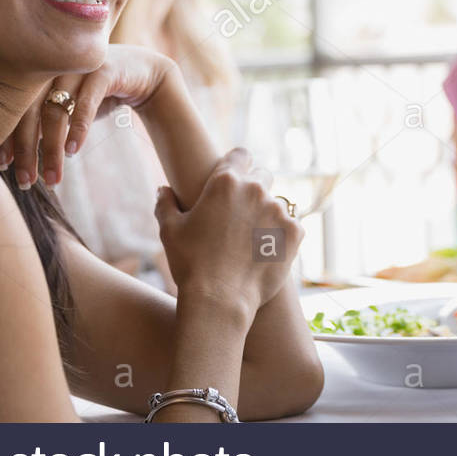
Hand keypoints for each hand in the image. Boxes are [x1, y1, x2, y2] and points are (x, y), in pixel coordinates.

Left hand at [0, 43, 178, 188]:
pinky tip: (73, 151)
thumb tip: (17, 152)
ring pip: (55, 110)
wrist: (145, 72)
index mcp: (39, 73)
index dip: (7, 137)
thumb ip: (45, 121)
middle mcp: (53, 66)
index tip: (3, 166)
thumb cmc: (100, 92)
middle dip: (26, 150)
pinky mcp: (104, 69)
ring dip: (52, 149)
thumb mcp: (69, 107)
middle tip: (25, 182)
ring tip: (53, 179)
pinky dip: (78, 128)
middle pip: (29, 111)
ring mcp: (78, 66)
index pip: (14, 108)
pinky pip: (86, 102)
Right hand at [155, 148, 302, 313]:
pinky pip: (291, 225)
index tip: (235, 176)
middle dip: (254, 188)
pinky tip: (266, 251)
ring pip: (277, 202)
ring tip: (251, 239)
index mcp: (225, 181)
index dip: (237, 164)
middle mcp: (255, 189)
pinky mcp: (294, 232)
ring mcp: (278, 210)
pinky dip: (281, 235)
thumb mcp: (169, 231)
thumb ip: (165, 204)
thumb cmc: (190, 263)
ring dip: (267, 214)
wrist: (220, 300)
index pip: (241, 154)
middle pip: (262, 176)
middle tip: (241, 213)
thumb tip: (163, 190)